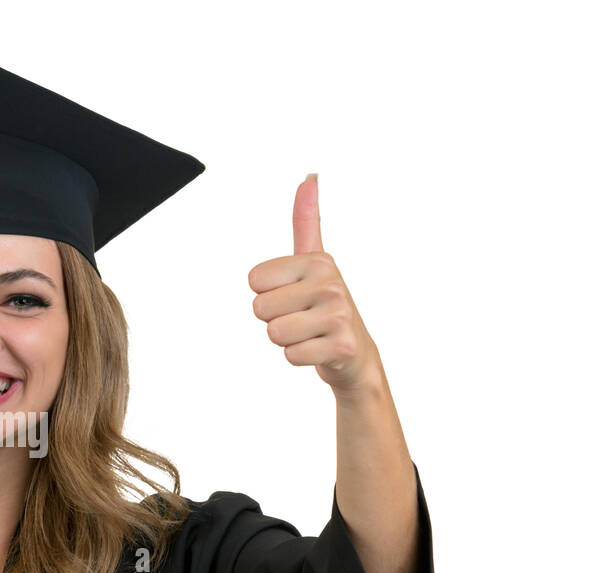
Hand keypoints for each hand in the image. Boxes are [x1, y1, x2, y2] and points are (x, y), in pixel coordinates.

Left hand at [246, 174, 381, 395]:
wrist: (355, 354)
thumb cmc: (325, 305)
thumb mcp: (315, 260)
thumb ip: (306, 221)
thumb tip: (310, 176)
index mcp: (318, 261)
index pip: (254, 281)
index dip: (268, 294)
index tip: (294, 296)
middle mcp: (331, 283)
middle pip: (260, 309)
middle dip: (275, 320)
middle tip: (302, 318)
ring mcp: (339, 315)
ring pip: (274, 333)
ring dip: (286, 340)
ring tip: (309, 333)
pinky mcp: (342, 345)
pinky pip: (291, 355)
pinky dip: (299, 357)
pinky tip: (318, 349)